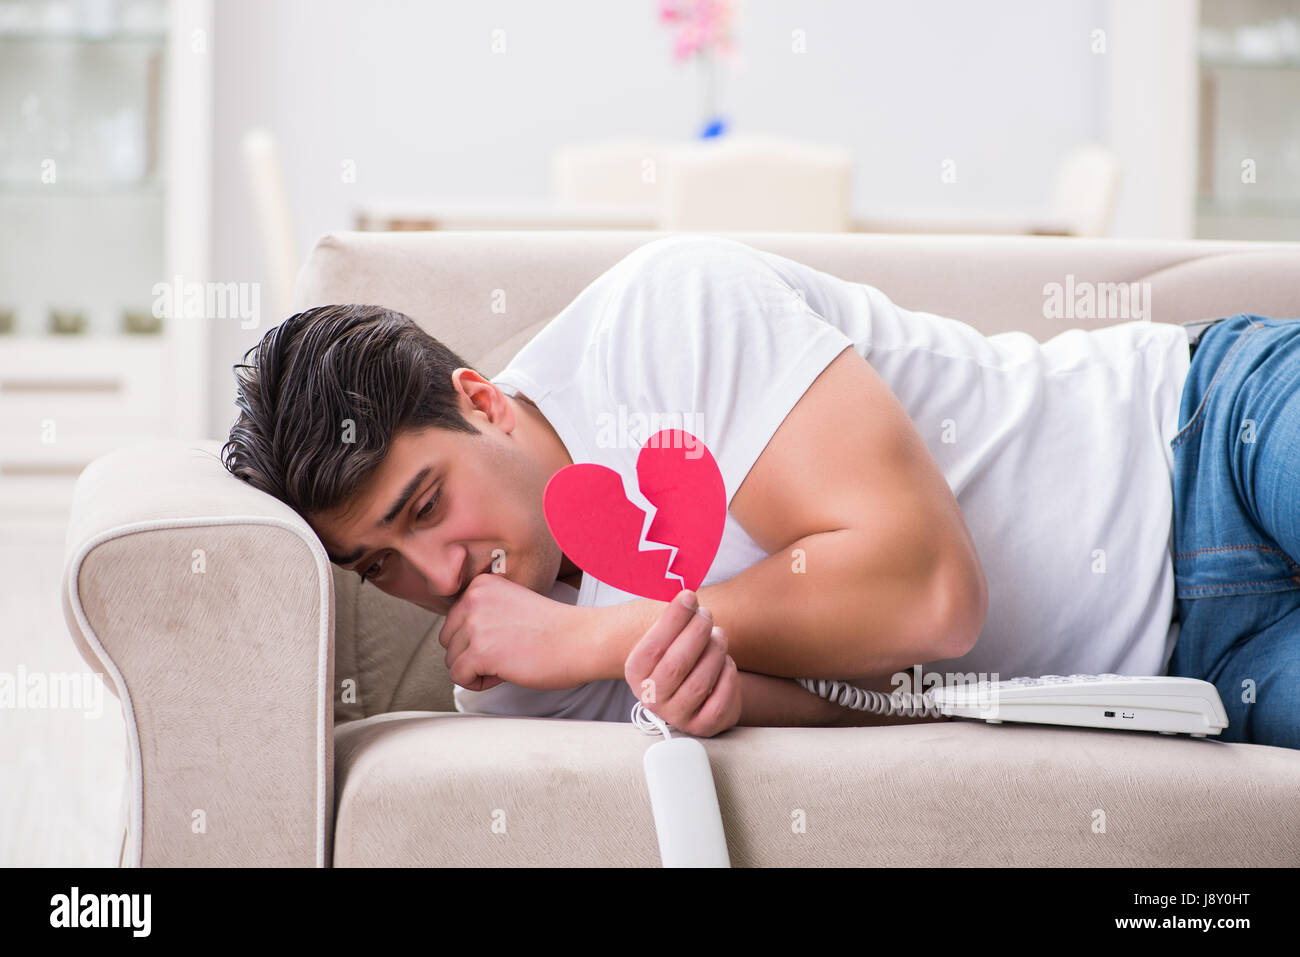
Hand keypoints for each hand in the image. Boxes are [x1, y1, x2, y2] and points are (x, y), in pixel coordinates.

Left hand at [439, 571, 586, 691]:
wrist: (581, 639)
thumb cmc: (553, 628)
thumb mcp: (510, 605)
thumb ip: (482, 613)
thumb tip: (455, 638)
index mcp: (481, 585)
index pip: (454, 621)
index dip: (478, 638)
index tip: (506, 637)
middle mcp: (473, 599)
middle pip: (449, 641)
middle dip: (473, 654)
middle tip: (507, 652)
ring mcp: (475, 625)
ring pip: (451, 661)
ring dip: (477, 669)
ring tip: (509, 661)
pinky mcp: (481, 652)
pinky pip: (459, 677)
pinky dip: (478, 683)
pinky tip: (504, 674)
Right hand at [624, 589, 740, 737]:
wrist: (698, 694)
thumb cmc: (681, 656)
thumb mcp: (669, 639)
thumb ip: (674, 619)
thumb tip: (687, 595)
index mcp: (636, 673)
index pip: (653, 646)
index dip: (673, 619)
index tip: (689, 596)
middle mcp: (651, 698)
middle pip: (676, 665)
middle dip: (697, 634)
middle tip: (707, 615)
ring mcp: (676, 716)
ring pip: (700, 682)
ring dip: (714, 653)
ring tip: (719, 636)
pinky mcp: (702, 727)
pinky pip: (719, 701)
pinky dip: (727, 677)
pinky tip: (726, 662)